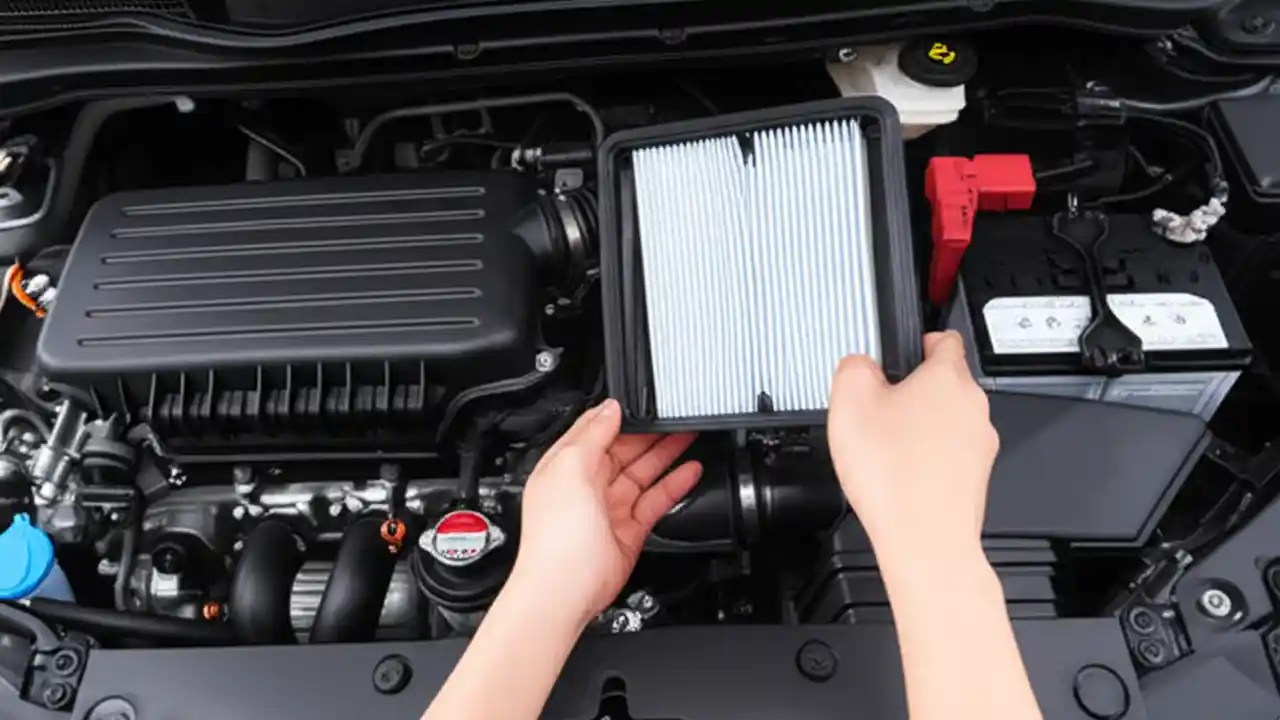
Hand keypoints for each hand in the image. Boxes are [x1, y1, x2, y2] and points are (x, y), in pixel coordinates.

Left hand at [512, 399, 701, 623]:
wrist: (564, 591)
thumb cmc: (555, 537)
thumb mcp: (569, 467)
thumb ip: (591, 434)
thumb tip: (610, 408)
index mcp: (565, 466)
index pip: (596, 431)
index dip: (621, 417)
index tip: (647, 404)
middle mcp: (585, 486)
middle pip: (624, 450)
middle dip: (650, 434)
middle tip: (677, 418)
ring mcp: (608, 509)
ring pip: (643, 473)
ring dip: (667, 454)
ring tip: (691, 435)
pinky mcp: (628, 531)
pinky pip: (655, 501)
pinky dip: (674, 484)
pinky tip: (690, 470)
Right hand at [826, 331, 998, 559]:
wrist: (925, 538)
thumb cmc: (895, 476)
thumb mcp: (850, 402)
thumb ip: (854, 368)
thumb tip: (860, 364)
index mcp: (947, 377)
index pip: (945, 339)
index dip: (921, 341)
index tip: (907, 350)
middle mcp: (973, 407)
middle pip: (943, 384)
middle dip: (913, 392)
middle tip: (879, 409)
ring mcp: (979, 444)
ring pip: (946, 421)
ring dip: (920, 428)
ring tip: (886, 449)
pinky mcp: (974, 477)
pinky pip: (948, 456)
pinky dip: (927, 460)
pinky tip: (900, 476)